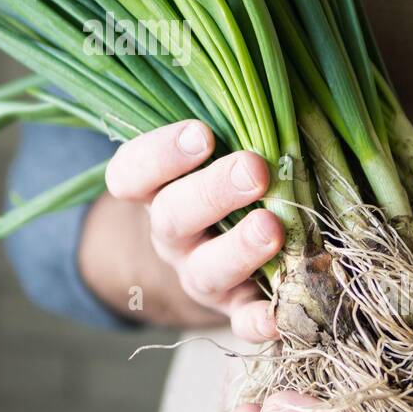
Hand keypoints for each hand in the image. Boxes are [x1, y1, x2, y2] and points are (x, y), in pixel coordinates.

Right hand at [88, 119, 284, 333]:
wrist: (220, 254)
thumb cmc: (224, 180)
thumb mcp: (216, 152)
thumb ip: (235, 124)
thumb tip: (279, 89)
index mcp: (158, 189)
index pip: (133, 173)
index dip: (160, 155)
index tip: (201, 133)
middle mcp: (172, 234)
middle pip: (173, 216)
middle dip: (213, 192)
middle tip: (253, 169)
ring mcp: (201, 274)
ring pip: (205, 270)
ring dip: (238, 250)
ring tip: (272, 226)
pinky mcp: (235, 310)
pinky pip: (240, 321)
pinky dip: (258, 322)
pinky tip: (279, 315)